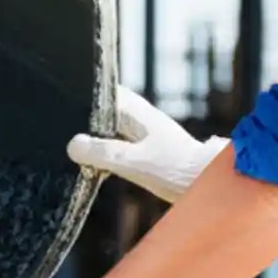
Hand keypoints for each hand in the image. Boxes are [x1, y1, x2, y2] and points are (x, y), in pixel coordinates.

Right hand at [67, 86, 229, 202]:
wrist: (212, 185)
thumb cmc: (177, 171)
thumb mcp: (135, 162)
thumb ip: (104, 153)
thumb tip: (74, 145)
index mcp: (141, 114)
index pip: (110, 93)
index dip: (90, 92)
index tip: (66, 95)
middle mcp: (145, 121)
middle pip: (111, 110)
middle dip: (90, 115)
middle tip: (64, 122)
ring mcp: (150, 137)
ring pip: (116, 128)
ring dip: (99, 134)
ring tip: (74, 143)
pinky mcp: (152, 154)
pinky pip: (123, 145)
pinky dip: (108, 150)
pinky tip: (98, 163)